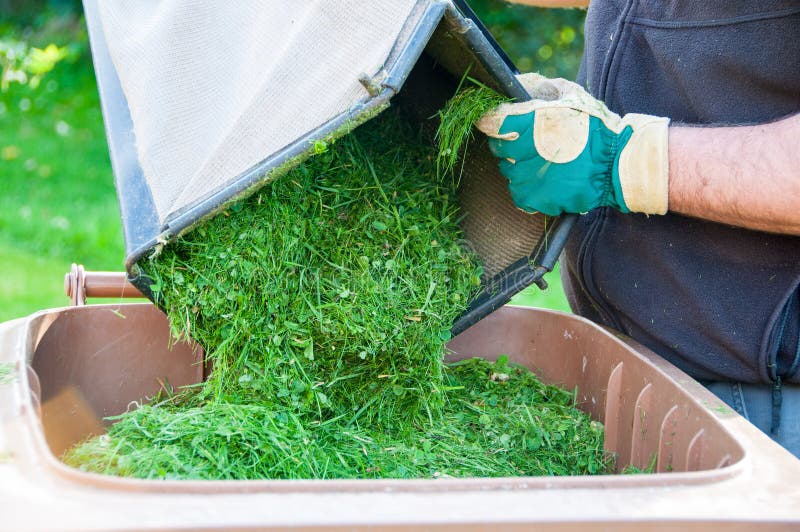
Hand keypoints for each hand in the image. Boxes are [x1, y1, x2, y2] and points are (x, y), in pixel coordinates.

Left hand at [475, 74, 669, 215]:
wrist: (617, 164)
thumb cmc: (596, 127)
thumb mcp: (571, 95)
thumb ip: (541, 88)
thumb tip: (517, 83)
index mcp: (530, 120)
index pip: (491, 120)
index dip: (492, 120)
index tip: (497, 121)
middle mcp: (524, 149)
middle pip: (498, 146)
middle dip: (511, 142)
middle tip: (533, 142)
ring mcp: (527, 176)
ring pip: (508, 171)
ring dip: (521, 166)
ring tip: (545, 161)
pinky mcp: (534, 198)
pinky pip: (519, 193)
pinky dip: (529, 188)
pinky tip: (547, 179)